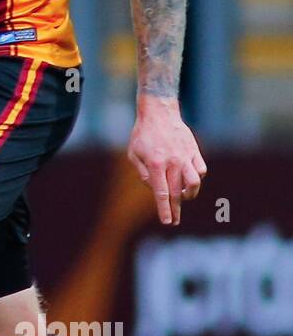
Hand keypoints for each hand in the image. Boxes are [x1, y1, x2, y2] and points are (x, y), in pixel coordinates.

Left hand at [127, 96, 206, 225]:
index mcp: (155, 164)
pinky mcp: (194, 151)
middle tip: (174, 221)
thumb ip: (142, 174)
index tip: (167, 222)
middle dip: (175, 210)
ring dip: (189, 195)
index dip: (164, 209)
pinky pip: (201, 170)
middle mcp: (172, 162)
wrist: (159, 113)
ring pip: (194, 183)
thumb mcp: (133, 154)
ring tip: (183, 198)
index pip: (162, 193)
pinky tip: (189, 181)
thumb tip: (154, 189)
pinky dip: (197, 179)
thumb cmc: (143, 134)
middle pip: (177, 193)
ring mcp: (185, 157)